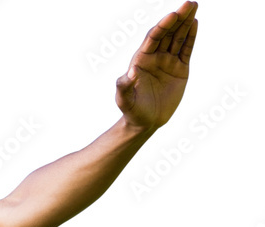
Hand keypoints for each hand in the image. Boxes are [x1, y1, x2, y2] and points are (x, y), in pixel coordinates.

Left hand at [116, 1, 197, 129]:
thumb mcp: (125, 100)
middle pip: (167, 33)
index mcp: (141, 60)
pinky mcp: (180, 69)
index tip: (173, 15)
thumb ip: (124, 87)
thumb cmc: (132, 110)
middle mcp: (155, 57)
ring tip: (194, 6)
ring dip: (186, 22)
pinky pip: (186, 49)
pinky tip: (195, 23)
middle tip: (189, 3)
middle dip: (177, 18)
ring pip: (178, 38)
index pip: (153, 38)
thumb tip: (130, 74)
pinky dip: (191, 37)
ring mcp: (168, 62)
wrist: (145, 123)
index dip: (162, 26)